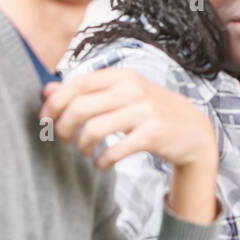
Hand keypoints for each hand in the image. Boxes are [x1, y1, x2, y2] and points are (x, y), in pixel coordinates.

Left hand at [41, 70, 218, 224]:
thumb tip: (47, 89)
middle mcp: (134, 89)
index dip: (54, 103)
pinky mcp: (153, 134)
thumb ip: (86, 91)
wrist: (194, 130)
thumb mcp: (122, 95)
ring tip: (85, 151)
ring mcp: (145, 111)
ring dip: (82, 146)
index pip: (77, 83)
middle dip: (63, 128)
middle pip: (80, 107)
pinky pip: (114, 151)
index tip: (46, 120)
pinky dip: (102, 161)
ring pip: (94, 130)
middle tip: (65, 140)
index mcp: (123, 76)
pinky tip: (102, 163)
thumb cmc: (151, 112)